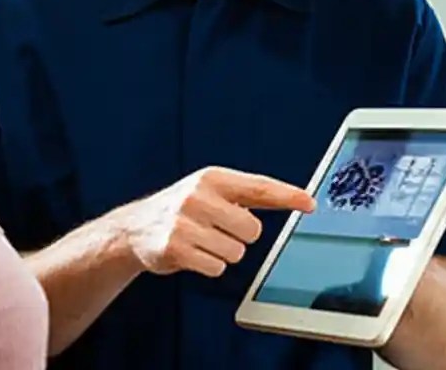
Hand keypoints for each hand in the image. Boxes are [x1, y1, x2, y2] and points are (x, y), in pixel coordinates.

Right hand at [112, 166, 315, 277]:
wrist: (135, 228)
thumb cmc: (184, 209)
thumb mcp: (212, 191)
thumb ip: (249, 195)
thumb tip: (298, 199)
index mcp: (213, 178)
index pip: (260, 187)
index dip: (288, 195)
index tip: (311, 203)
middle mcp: (199, 196)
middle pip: (253, 230)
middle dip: (240, 236)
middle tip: (217, 230)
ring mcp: (185, 222)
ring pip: (235, 252)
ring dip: (223, 253)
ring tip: (201, 241)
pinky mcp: (175, 248)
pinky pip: (216, 267)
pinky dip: (208, 266)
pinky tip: (191, 254)